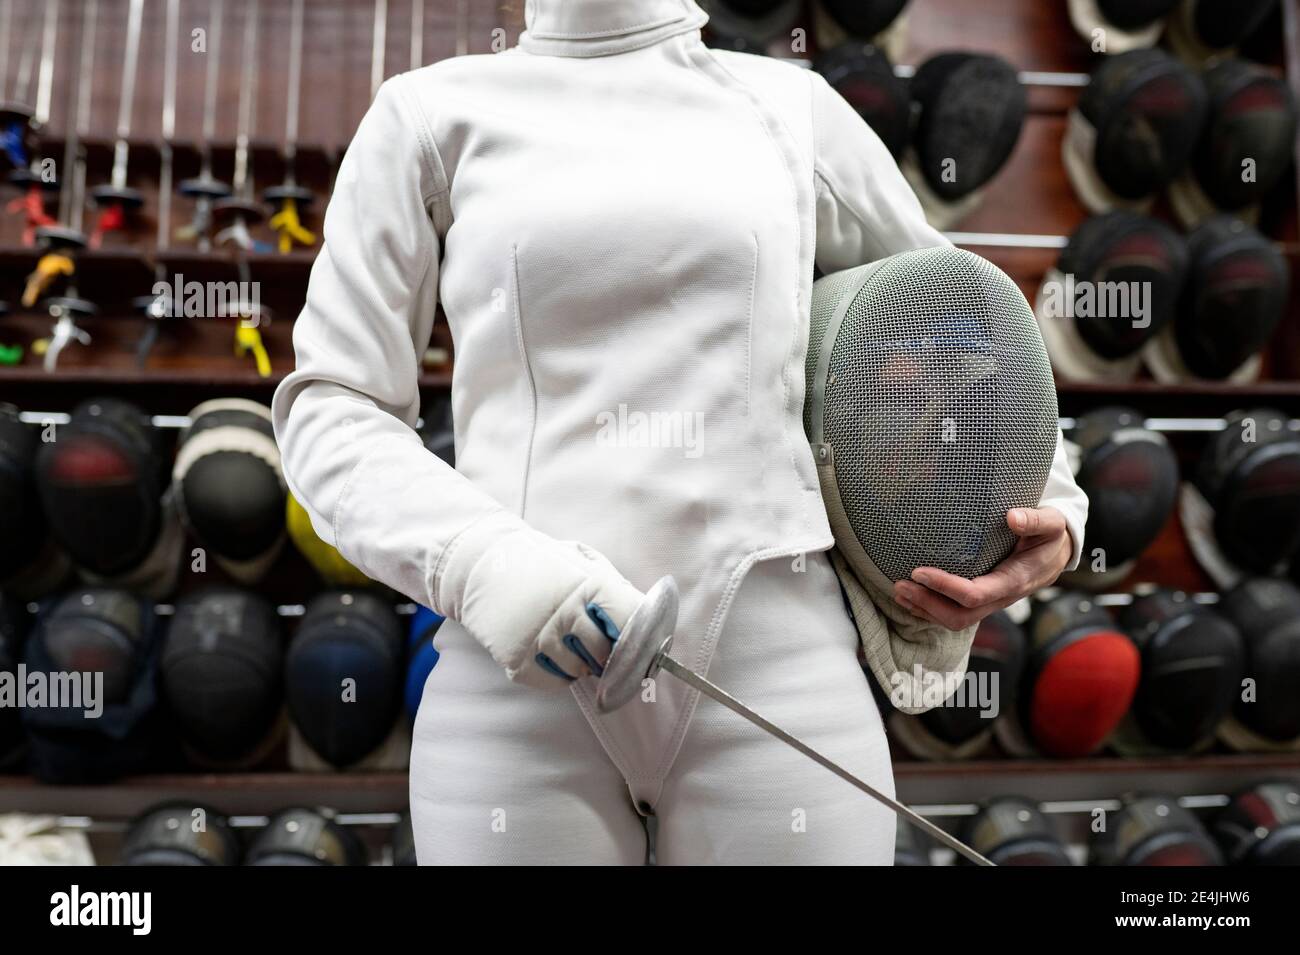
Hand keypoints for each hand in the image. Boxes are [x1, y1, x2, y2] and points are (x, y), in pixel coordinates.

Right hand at [437, 512, 648, 688]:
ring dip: (583, 664)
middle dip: (611, 655)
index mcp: (589, 584)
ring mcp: (539, 639)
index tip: (640, 646)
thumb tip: (647, 618)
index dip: (640, 639)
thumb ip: (614, 587)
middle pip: (608, 655)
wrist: (481, 566)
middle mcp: (565, 613)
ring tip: (569, 642)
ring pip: (581, 671)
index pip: (632, 625)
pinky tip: (551, 652)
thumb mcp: (581, 560)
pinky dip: (559, 674)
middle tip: (603, 647)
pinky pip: (555, 682)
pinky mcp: (517, 660)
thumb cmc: (541, 564)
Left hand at [892, 506, 1072, 630]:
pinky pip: (955, 614)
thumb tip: (1013, 517)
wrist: (1058, 555)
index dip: (944, 586)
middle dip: (928, 604)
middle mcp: (1001, 598)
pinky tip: (910, 598)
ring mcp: (991, 602)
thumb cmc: (1050, 537)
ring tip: (899, 592)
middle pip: (961, 616)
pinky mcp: (982, 601)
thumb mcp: (1051, 524)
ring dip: (924, 610)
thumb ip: (1036, 520)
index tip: (919, 571)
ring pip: (956, 620)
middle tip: (900, 585)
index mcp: (1015, 580)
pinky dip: (929, 610)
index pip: (974, 594)